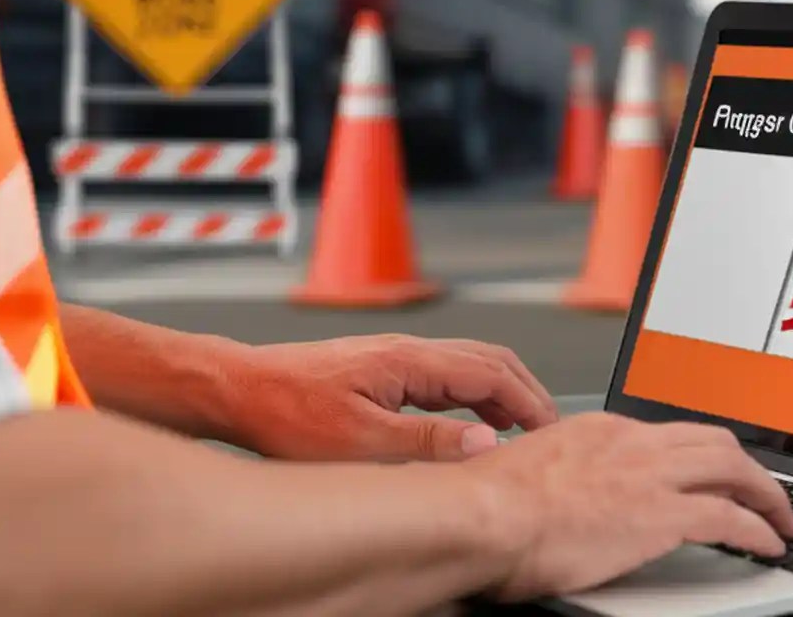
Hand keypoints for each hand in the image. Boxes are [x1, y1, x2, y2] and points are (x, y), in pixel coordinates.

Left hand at [223, 334, 557, 461]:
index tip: (551, 430)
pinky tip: (471, 422)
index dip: (529, 402)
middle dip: (525, 392)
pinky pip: (445, 376)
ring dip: (501, 393)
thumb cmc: (288, 413)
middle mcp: (408, 350)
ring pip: (468, 365)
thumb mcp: (361, 441)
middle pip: (489, 360)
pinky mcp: (385, 369)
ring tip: (519, 429)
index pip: (492, 374)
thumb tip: (484, 442)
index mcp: (410, 360)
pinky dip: (473, 396)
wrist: (242, 390)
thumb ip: (427, 442)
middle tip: (547, 428)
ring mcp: (397, 356)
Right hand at [467, 413, 792, 600]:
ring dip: (768, 497)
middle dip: (750, 468)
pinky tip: (768, 547)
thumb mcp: (532, 475)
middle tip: (766, 493)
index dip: (703, 456)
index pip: (671, 435)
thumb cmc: (489, 505)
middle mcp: (634, 443)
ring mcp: (650, 475)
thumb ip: (560, 480)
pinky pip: (732, 518)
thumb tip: (560, 500)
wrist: (483, 515)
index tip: (714, 474)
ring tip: (781, 520)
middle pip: (716, 443)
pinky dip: (759, 531)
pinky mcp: (661, 514)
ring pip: (736, 470)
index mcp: (602, 431)